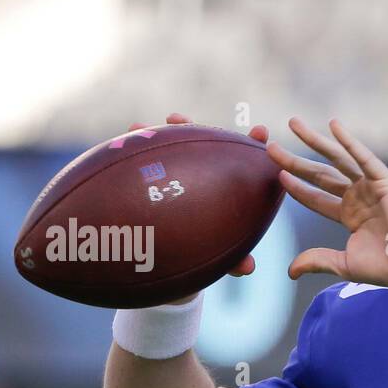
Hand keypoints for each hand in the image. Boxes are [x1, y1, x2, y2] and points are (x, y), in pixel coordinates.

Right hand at [128, 113, 262, 302]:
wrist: (169, 265)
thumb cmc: (202, 257)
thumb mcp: (218, 258)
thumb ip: (232, 260)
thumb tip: (249, 268)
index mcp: (226, 189)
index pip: (242, 161)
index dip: (252, 144)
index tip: (259, 130)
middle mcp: (201, 175)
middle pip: (201, 144)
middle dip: (194, 127)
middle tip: (179, 118)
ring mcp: (176, 173)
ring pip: (172, 145)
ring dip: (161, 131)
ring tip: (151, 124)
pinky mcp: (152, 177)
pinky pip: (143, 159)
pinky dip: (135, 145)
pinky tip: (128, 133)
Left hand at [266, 117, 387, 292]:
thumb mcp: (345, 264)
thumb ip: (318, 260)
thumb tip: (291, 271)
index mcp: (351, 216)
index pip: (317, 197)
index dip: (296, 187)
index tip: (277, 176)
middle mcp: (359, 197)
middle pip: (320, 175)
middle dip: (295, 161)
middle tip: (270, 147)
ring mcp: (371, 186)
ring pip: (336, 160)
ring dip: (315, 141)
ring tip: (293, 123)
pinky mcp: (384, 180)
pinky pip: (363, 156)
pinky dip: (348, 140)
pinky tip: (332, 125)